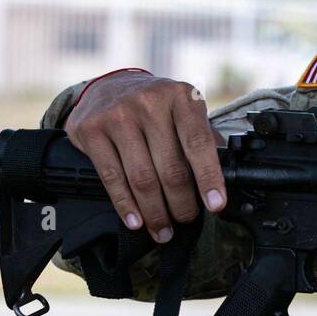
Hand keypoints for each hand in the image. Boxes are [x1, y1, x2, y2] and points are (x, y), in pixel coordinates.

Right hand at [64, 73, 226, 242]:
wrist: (108, 85)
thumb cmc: (155, 106)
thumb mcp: (184, 110)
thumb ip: (204, 138)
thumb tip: (224, 177)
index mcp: (181, 97)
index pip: (199, 143)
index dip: (209, 177)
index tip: (216, 205)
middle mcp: (149, 103)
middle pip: (171, 168)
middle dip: (182, 203)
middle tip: (186, 219)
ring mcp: (118, 116)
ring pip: (142, 178)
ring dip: (156, 212)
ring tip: (164, 229)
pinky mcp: (91, 130)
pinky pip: (112, 178)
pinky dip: (126, 205)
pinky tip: (136, 221)